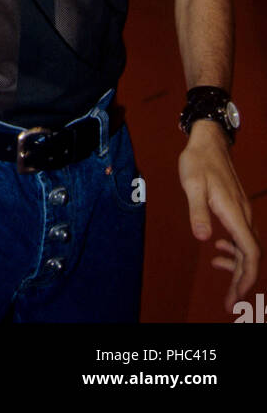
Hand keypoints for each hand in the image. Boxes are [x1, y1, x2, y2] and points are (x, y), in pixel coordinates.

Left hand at [179, 120, 260, 312]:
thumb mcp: (191, 184)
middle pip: (250, 255)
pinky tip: (217, 249)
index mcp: (235, 213)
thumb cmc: (198, 161)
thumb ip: (197, 211)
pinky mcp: (236, 208)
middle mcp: (243, 215)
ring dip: (236, 265)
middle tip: (229, 302)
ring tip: (218, 273)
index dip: (246, 276)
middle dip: (241, 280)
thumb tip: (203, 238)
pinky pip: (240, 235)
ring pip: (246, 246)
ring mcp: (241, 211)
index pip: (250, 252)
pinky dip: (232, 249)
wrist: (208, 140)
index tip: (236, 296)